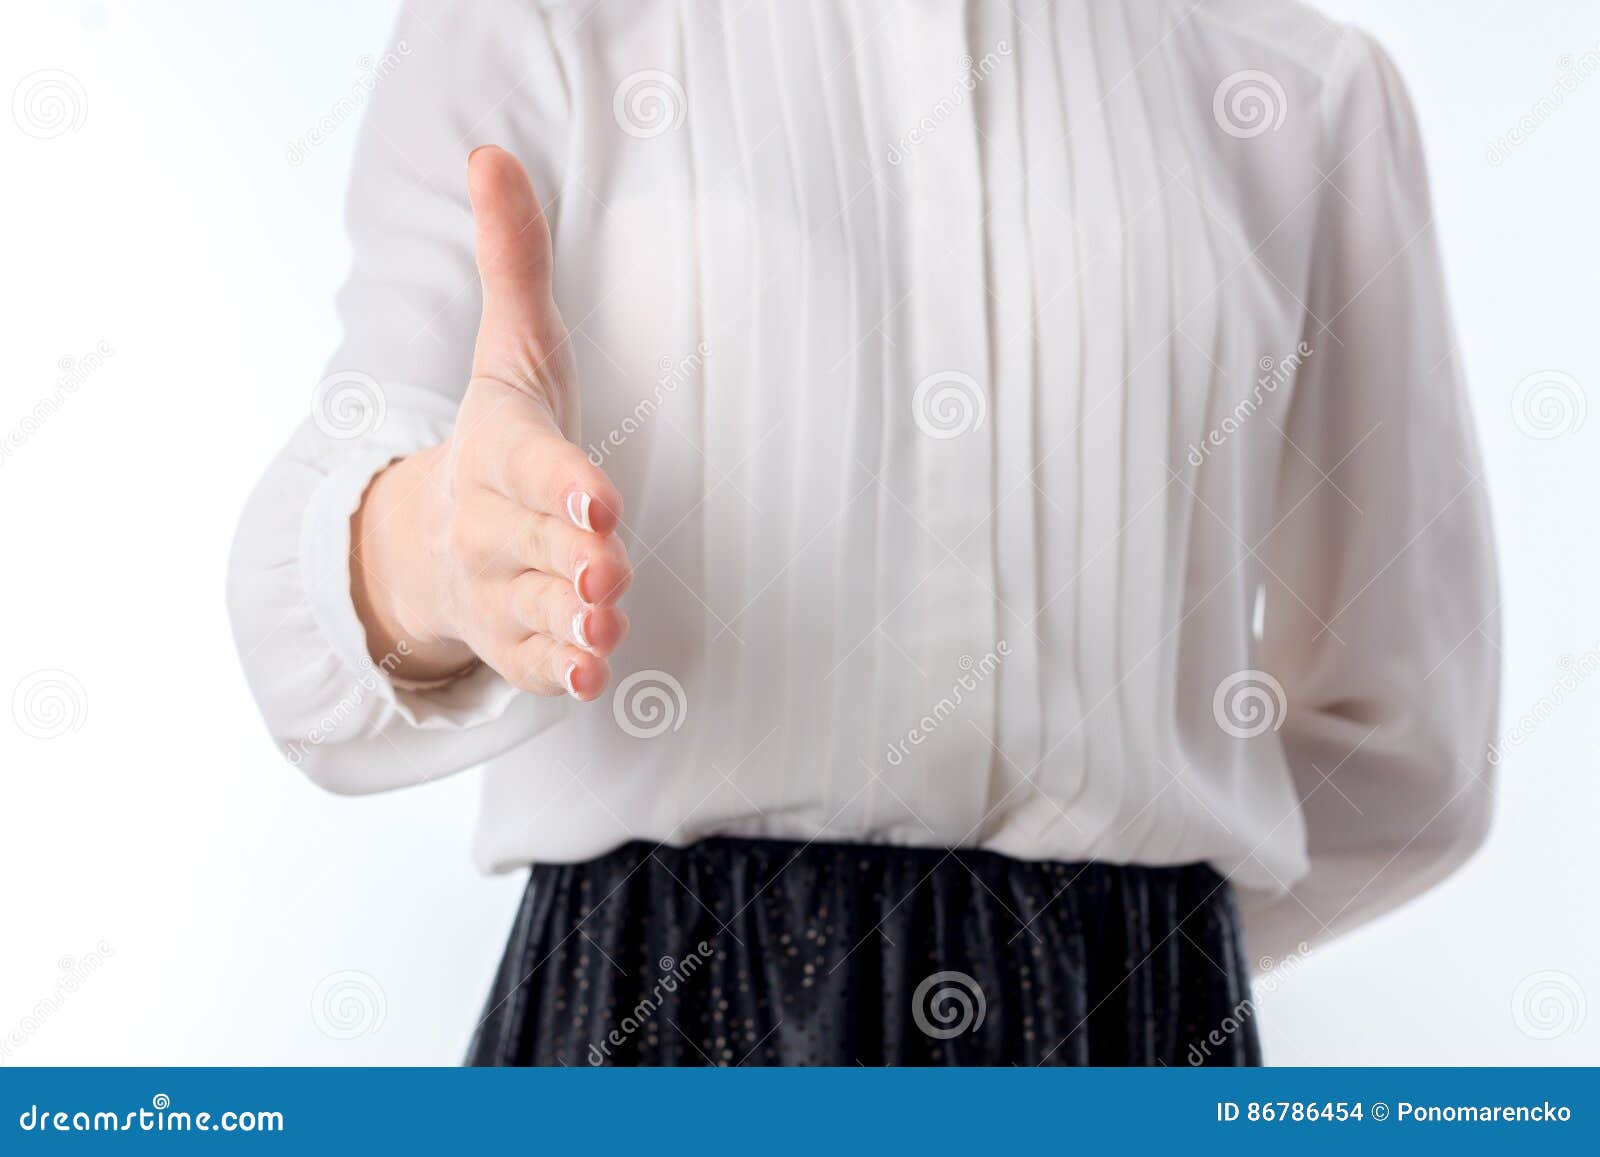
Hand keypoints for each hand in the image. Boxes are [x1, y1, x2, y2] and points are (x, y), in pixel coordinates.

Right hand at [350, 146, 630, 700]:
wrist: (427, 538)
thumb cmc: (498, 436)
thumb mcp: (510, 351)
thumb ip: (514, 262)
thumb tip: (492, 154)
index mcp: (498, 450)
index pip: (527, 463)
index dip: (558, 482)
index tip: (596, 494)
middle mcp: (488, 522)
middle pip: (528, 541)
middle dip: (568, 554)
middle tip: (609, 568)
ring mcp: (495, 586)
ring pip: (532, 607)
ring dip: (570, 619)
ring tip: (607, 624)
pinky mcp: (509, 638)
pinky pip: (531, 662)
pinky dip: (560, 671)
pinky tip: (594, 674)